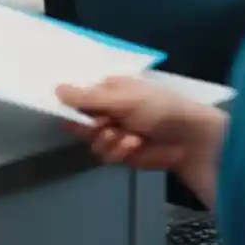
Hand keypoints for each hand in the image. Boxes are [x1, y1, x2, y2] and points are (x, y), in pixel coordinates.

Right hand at [56, 77, 225, 177]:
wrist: (189, 139)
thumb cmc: (158, 108)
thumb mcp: (122, 98)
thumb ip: (87, 97)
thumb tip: (55, 89)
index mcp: (110, 89)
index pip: (80, 95)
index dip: (72, 103)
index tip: (66, 109)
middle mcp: (110, 110)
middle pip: (81, 120)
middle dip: (91, 125)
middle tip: (104, 123)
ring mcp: (116, 132)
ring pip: (91, 140)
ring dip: (107, 140)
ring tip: (126, 136)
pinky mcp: (122, 153)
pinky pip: (106, 155)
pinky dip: (118, 151)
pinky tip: (134, 145)